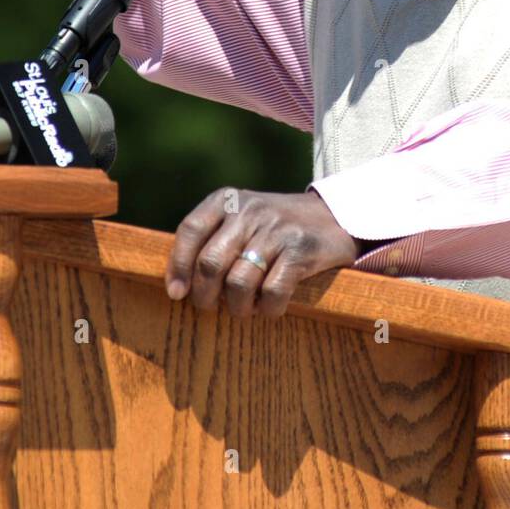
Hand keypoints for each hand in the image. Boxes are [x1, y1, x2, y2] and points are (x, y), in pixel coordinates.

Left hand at [165, 189, 360, 318]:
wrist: (333, 217)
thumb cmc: (273, 228)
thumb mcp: (240, 219)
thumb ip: (210, 240)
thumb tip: (177, 286)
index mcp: (227, 200)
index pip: (191, 230)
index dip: (179, 265)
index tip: (176, 293)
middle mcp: (249, 210)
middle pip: (211, 262)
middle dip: (205, 294)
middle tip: (211, 307)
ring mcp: (276, 229)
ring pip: (239, 282)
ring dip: (237, 307)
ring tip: (242, 309)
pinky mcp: (300, 249)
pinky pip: (273, 293)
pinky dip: (267, 309)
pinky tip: (268, 307)